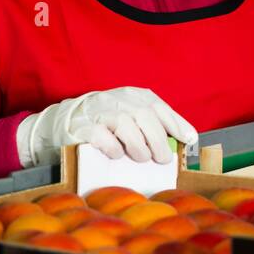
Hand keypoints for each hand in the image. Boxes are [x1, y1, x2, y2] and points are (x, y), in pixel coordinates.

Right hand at [16, 87, 198, 168]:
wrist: (63, 122)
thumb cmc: (106, 122)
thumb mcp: (133, 116)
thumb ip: (157, 124)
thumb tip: (189, 137)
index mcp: (133, 95)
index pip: (158, 106)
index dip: (176, 123)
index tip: (189, 139)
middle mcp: (117, 99)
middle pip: (144, 115)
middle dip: (158, 139)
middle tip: (163, 158)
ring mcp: (99, 111)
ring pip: (125, 124)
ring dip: (138, 145)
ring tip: (142, 158)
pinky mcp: (82, 128)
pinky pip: (101, 136)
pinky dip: (113, 147)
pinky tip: (117, 154)